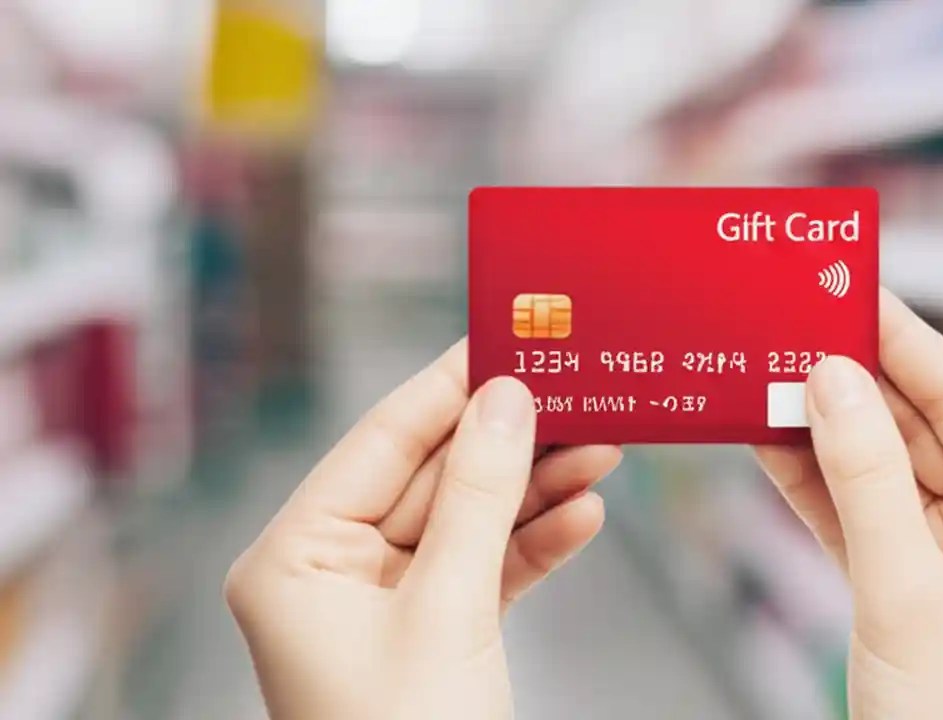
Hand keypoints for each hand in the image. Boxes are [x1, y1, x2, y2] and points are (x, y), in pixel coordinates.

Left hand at [225, 341, 620, 719]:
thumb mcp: (447, 608)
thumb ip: (478, 496)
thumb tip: (505, 399)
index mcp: (293, 559)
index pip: (380, 443)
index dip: (447, 389)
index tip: (505, 340)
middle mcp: (329, 574)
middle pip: (432, 478)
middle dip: (509, 442)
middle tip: (571, 389)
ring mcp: (382, 605)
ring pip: (467, 522)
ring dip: (534, 489)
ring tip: (599, 447)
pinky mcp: (431, 633)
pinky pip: (485, 570)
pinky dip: (534, 544)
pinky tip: (583, 515)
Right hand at [755, 290, 942, 719]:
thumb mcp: (905, 585)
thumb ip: (865, 476)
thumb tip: (829, 378)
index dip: (908, 344)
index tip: (854, 295)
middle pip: (919, 429)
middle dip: (853, 385)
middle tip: (792, 329)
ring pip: (880, 469)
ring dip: (823, 431)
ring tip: (766, 375)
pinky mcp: (906, 580)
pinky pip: (857, 512)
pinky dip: (813, 482)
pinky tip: (769, 440)